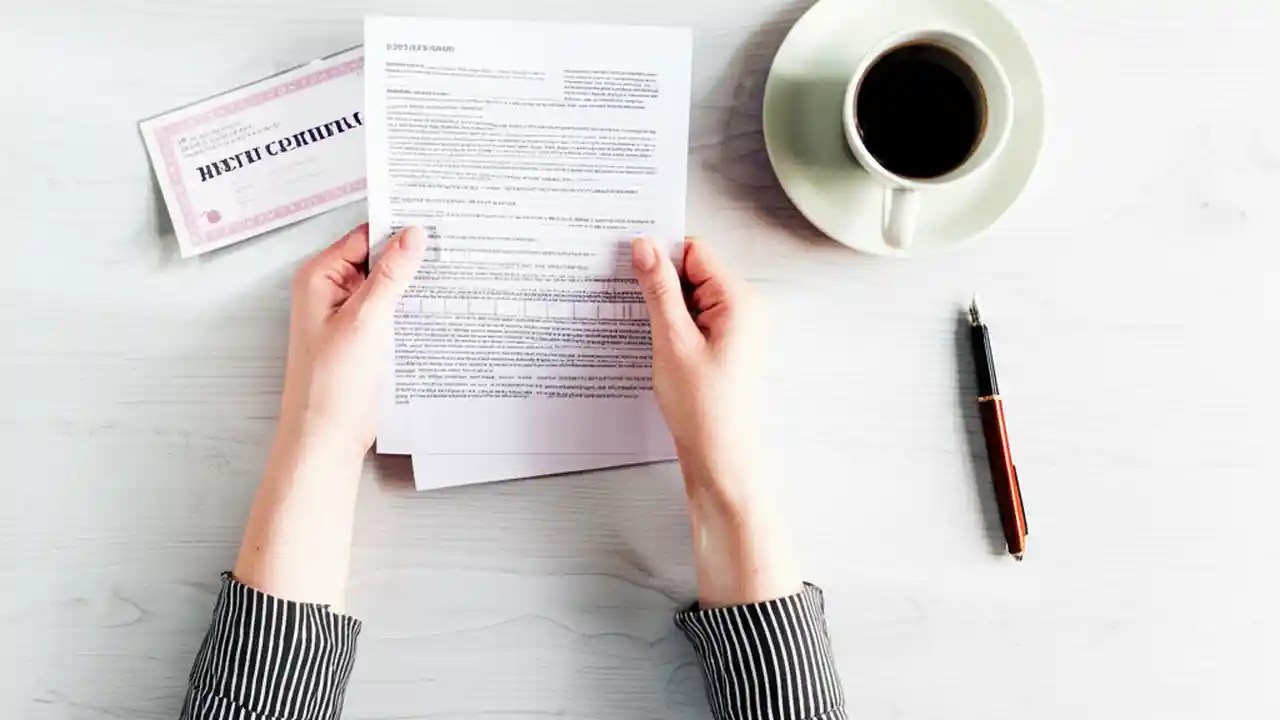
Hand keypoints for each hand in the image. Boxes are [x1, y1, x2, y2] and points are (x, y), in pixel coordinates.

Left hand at [235, 224, 424, 606]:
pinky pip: (391, 311)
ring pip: (388, 286)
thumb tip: (414, 234)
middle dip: (412, 255)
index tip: (435, 219)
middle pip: (378, 259)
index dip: (398, 228)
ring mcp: (347, 316)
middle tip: (453, 244)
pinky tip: (438, 307)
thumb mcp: (366, 320)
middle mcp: (330, 291)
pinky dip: (412, 308)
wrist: (326, 437)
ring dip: (415, 284)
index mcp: (320, 278)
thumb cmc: (331, 384)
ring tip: (454, 274)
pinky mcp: (363, 338)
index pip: (364, 236)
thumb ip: (391, 275)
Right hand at [630, 237, 761, 492]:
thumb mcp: (672, 341)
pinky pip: (693, 321)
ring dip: (664, 308)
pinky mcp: (724, 347)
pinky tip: (656, 345)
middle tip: (631, 305)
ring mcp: (735, 329)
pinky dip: (671, 327)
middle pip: (692, 272)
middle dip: (659, 284)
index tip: (628, 265)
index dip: (661, 256)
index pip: (694, 252)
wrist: (720, 458)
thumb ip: (658, 289)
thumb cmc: (704, 407)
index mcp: (738, 300)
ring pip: (689, 298)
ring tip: (648, 334)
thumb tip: (645, 246)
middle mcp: (743, 309)